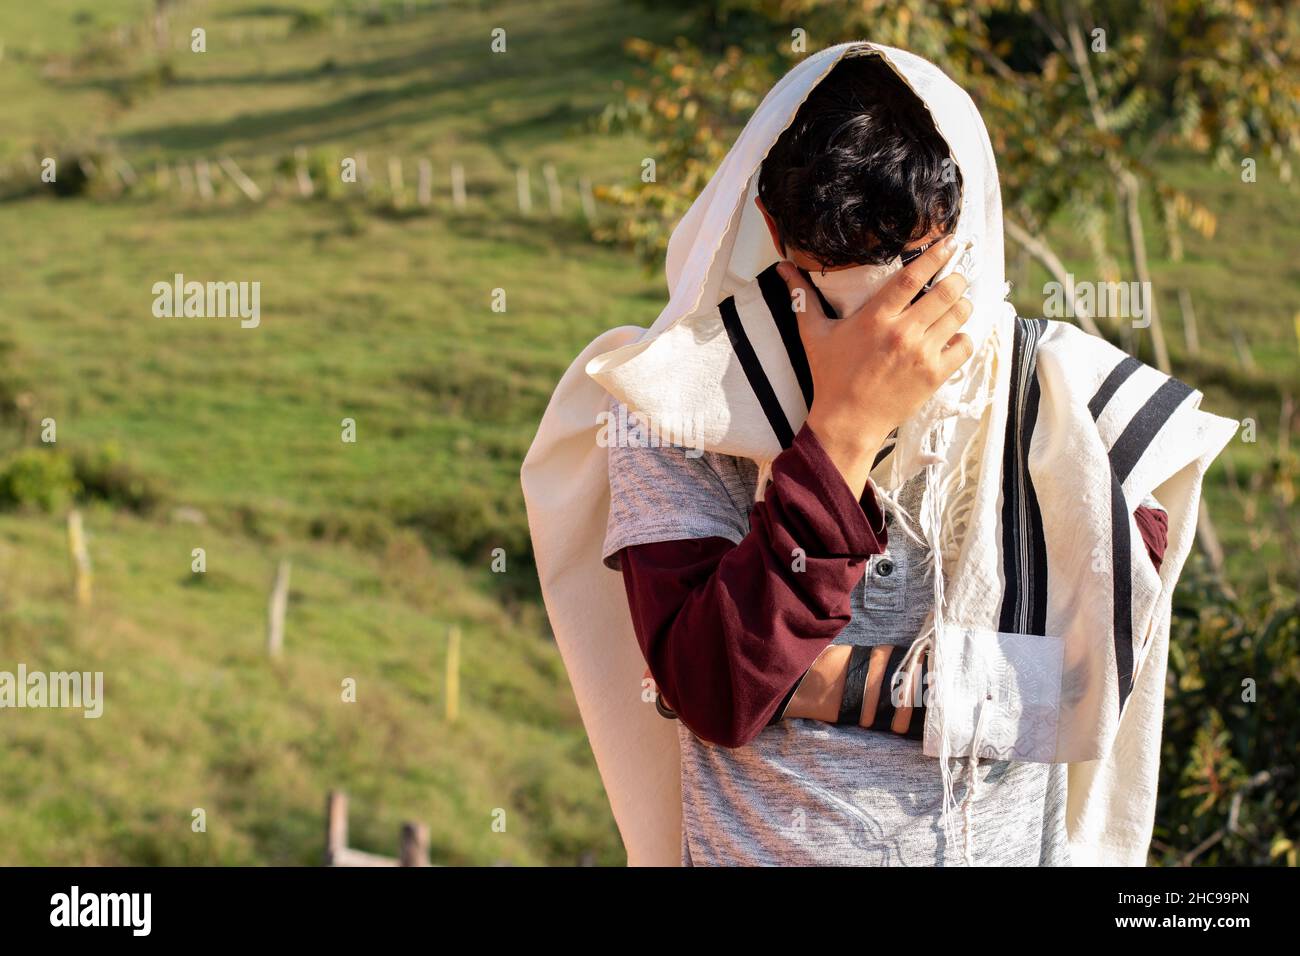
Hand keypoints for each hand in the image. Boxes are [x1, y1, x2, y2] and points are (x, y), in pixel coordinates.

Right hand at [775, 237, 973, 496]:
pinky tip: (953, 335)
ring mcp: (922, 354)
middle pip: (946, 291)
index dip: (936, 255)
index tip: (949, 243)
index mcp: (875, 317)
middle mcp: (902, 332)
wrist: (847, 422)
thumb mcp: (813, 334)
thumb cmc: (830, 376)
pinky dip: (963, 336)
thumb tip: (783, 268)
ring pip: (959, 315)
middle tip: (956, 276)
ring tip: (956, 303)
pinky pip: (965, 345)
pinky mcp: (935, 374)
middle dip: (956, 278)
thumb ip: (803, 298)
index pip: (913, 276)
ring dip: (961, 304)